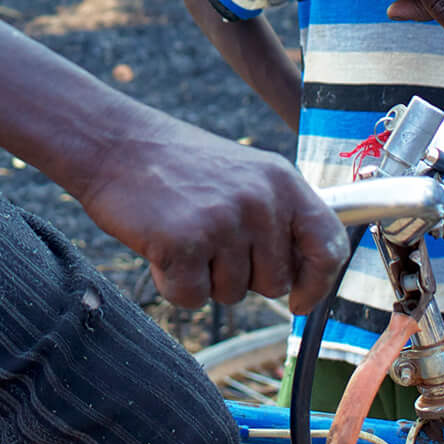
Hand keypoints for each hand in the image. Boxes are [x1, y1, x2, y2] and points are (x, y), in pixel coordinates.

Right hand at [67, 112, 349, 312]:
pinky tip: (160, 246)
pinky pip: (191, 298)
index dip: (319, 283)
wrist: (115, 144)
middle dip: (244, 277)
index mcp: (282, 181)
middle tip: (209, 238)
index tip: (300, 300)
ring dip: (204, 278)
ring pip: (232, 294)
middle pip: (275, 283)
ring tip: (183, 232)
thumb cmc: (178, 165)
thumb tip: (305, 279)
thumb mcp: (245, 175)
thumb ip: (278, 217)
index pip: (327, 246)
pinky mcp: (184, 244)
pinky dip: (172, 283)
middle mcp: (260, 201)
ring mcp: (223, 222)